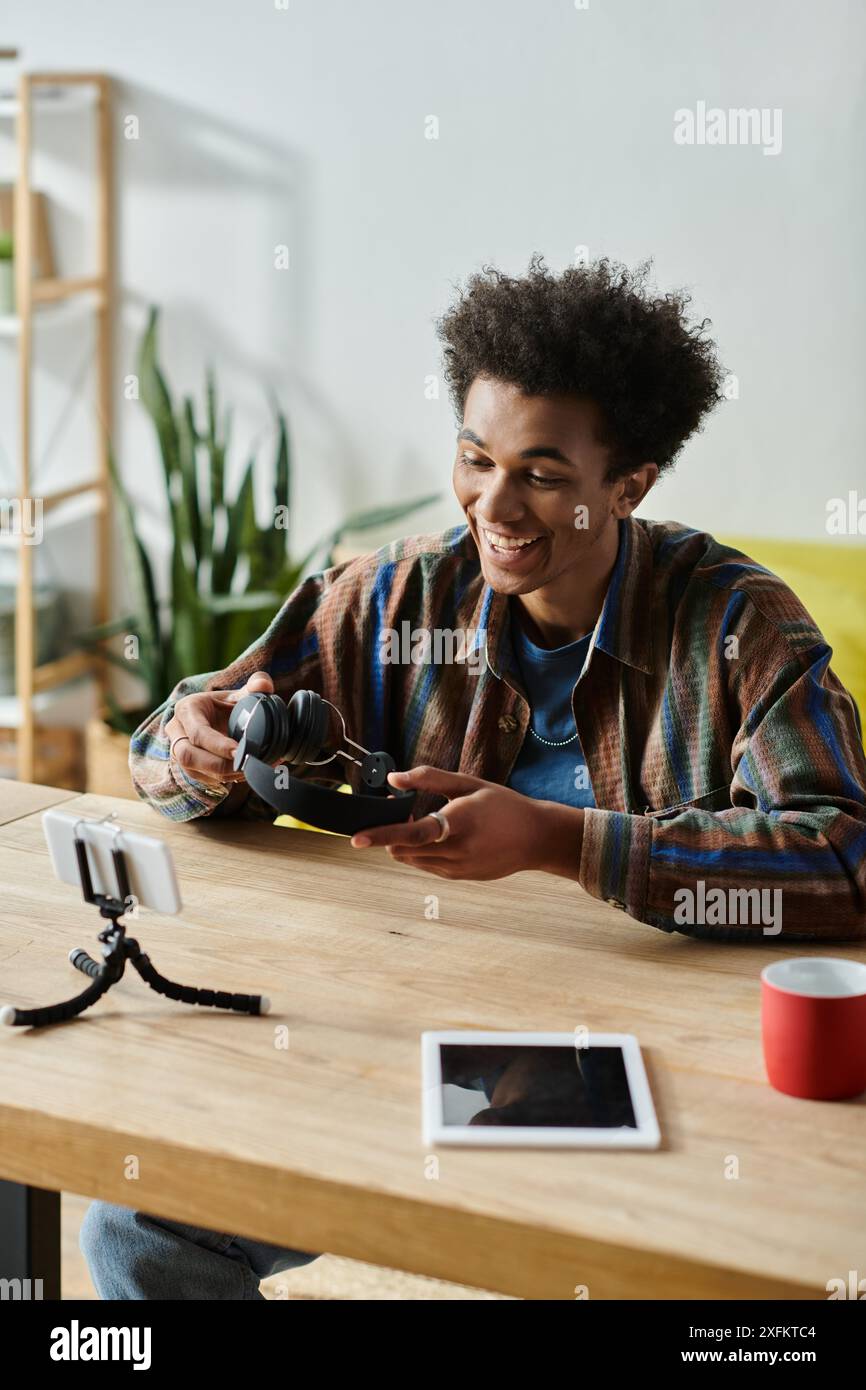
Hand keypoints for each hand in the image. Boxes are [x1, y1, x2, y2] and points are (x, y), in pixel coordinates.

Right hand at [165, 670, 273, 787]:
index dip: (217, 744)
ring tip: (250, 769)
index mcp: (187, 710)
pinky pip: (203, 778)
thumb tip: (263, 685)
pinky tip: (246, 774)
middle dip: (218, 764)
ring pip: (194, 770)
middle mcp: (176, 731)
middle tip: (246, 765)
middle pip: (188, 755)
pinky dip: (226, 779)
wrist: (216, 717)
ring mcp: (178, 751)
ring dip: (224, 774)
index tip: (240, 751)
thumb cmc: (226, 705)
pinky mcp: (188, 767)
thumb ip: (255, 685)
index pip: (197, 732)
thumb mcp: (239, 693)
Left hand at [349, 765, 583, 880]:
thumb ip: (428, 779)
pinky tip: (441, 838)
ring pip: (412, 860)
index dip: (382, 835)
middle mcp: (457, 850)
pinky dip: (421, 853)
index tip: (356, 838)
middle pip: (404, 849)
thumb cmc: (503, 805)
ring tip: (428, 823)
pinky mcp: (459, 878)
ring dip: (406, 844)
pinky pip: (426, 867)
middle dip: (393, 834)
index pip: (413, 833)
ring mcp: (458, 868)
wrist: (536, 838)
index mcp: (460, 822)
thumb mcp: (468, 784)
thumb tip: (393, 779)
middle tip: (407, 812)